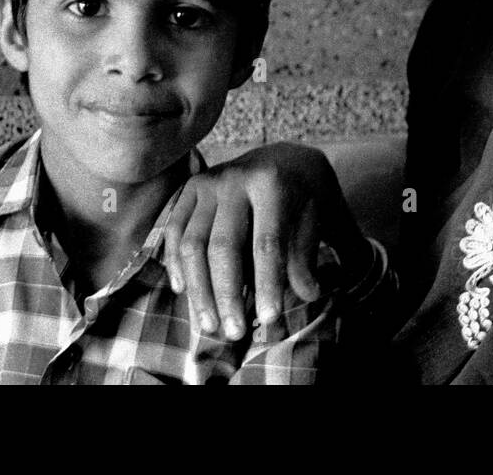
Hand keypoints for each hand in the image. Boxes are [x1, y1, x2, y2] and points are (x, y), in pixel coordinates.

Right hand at [163, 141, 365, 340]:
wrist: (285, 158)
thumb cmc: (305, 196)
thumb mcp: (318, 219)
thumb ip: (307, 256)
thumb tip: (306, 295)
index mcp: (273, 185)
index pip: (267, 243)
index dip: (267, 283)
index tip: (269, 319)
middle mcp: (236, 179)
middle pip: (224, 247)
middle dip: (227, 294)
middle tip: (234, 333)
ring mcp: (207, 182)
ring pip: (193, 244)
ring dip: (199, 290)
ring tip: (210, 325)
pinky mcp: (189, 189)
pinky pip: (174, 232)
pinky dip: (175, 264)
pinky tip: (184, 293)